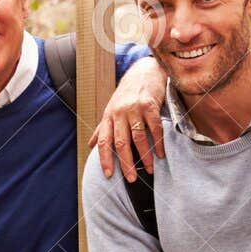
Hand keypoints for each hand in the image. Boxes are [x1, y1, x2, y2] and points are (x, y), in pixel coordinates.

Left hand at [95, 58, 165, 179]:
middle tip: (131, 179)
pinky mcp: (149, 105)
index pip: (103, 141)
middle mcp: (119, 113)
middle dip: (126, 163)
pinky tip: (160, 154)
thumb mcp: (111, 108)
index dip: (104, 159)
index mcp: (108, 116)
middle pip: (120, 143)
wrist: (144, 71)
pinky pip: (154, 129)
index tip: (108, 175)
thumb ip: (102, 128)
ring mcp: (134, 108)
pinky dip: (158, 144)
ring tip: (150, 170)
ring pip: (138, 138)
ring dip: (145, 157)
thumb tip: (90, 145)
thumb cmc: (127, 93)